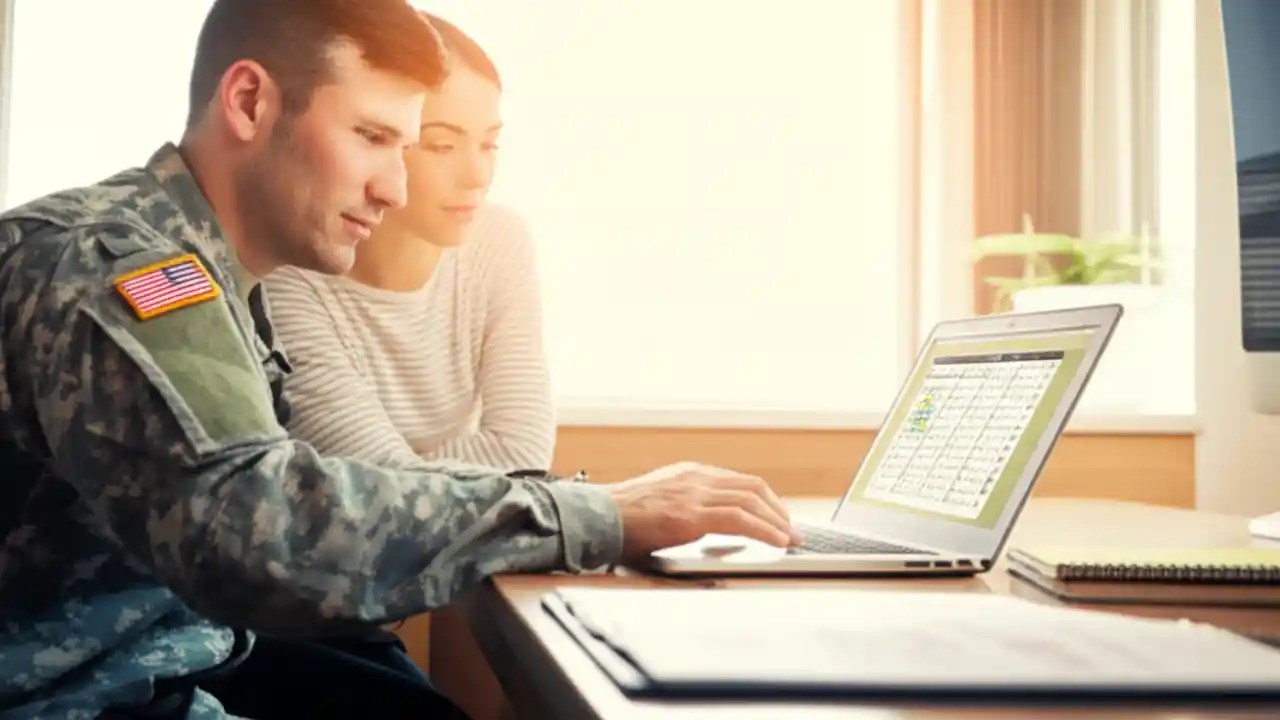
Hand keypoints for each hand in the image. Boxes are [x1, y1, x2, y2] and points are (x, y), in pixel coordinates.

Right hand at [607, 461, 801, 562]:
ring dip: (777, 521)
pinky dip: (765, 530)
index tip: (777, 516)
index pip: (739, 481)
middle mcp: (696, 478)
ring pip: (751, 500)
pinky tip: (776, 541)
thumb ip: (684, 509)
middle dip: (778, 509)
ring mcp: (694, 493)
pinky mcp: (691, 514)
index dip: (764, 500)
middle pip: (752, 487)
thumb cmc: (620, 519)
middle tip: (791, 530)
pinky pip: (740, 519)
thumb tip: (704, 527)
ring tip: (790, 538)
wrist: (595, 518)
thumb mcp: (659, 504)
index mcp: (689, 474)